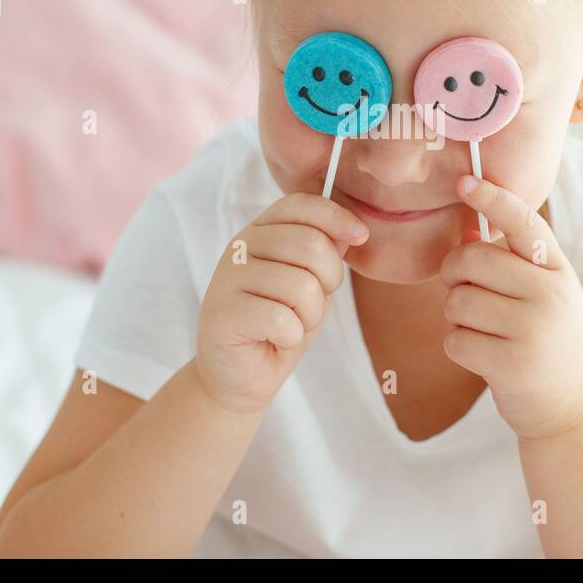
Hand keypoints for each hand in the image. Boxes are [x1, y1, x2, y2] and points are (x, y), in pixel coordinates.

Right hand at [195, 193, 368, 415]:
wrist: (241, 377)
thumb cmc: (279, 327)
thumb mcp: (311, 286)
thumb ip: (324, 256)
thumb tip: (351, 231)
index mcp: (260, 232)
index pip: (300, 205)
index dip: (336, 216)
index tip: (361, 236)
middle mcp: (240, 247)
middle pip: (310, 244)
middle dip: (329, 281)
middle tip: (313, 305)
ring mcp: (227, 278)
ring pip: (301, 285)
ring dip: (310, 315)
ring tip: (292, 325)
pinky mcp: (221, 313)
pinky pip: (280, 318)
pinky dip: (291, 335)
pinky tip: (275, 339)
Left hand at [438, 174, 582, 440]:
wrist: (572, 409)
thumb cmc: (547, 343)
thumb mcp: (543, 296)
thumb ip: (511, 264)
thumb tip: (465, 231)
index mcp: (557, 270)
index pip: (523, 222)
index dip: (492, 198)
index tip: (465, 182)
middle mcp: (550, 294)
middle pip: (471, 260)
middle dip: (453, 274)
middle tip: (462, 290)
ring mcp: (533, 329)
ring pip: (457, 301)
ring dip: (456, 317)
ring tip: (484, 332)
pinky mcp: (512, 364)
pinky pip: (455, 340)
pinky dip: (459, 347)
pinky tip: (484, 357)